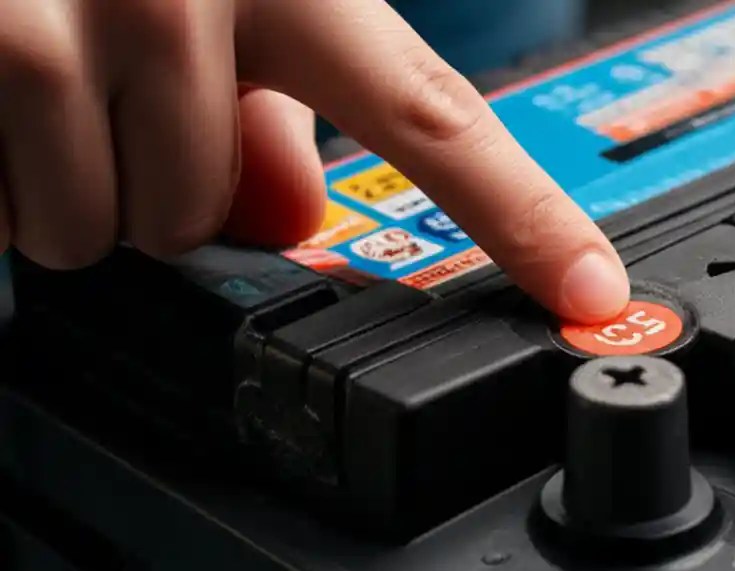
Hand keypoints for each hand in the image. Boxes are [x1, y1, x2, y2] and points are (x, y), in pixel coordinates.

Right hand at [0, 0, 629, 322]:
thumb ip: (266, 103)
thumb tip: (292, 218)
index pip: (431, 115)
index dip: (523, 219)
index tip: (592, 295)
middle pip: (216, 214)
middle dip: (159, 184)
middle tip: (107, 100)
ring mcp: (60, 22)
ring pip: (108, 231)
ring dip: (71, 192)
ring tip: (36, 92)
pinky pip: (7, 218)